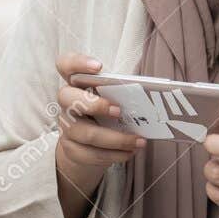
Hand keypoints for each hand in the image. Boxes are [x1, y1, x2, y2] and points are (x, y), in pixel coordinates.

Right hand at [54, 52, 145, 184]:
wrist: (87, 146)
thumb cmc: (106, 113)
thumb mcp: (113, 98)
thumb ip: (123, 93)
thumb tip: (153, 95)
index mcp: (77, 83)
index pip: (65, 64)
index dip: (78, 62)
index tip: (99, 66)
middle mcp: (66, 102)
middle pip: (66, 97)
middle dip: (94, 104)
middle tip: (119, 111)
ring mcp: (66, 126)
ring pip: (84, 132)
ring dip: (116, 139)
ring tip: (139, 141)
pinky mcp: (70, 148)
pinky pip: (90, 154)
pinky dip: (114, 155)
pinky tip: (130, 152)